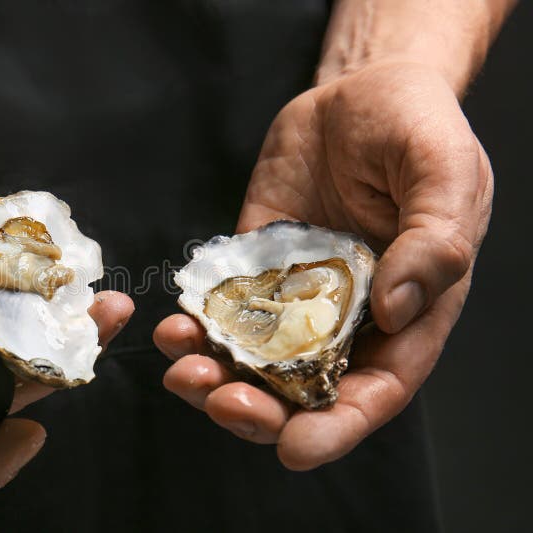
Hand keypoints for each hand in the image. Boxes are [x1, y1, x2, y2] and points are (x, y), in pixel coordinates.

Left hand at [154, 61, 491, 468]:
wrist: (360, 91)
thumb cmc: (417, 130)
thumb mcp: (443, 175)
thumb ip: (434, 243)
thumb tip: (395, 311)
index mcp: (406, 314)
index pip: (374, 391)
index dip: (336, 427)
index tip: (294, 447)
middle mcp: (346, 317)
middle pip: (302, 390)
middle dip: (259, 410)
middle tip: (218, 400)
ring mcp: (294, 294)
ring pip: (253, 358)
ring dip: (215, 375)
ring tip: (182, 364)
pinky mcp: (254, 265)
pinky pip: (222, 306)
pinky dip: (198, 324)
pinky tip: (176, 323)